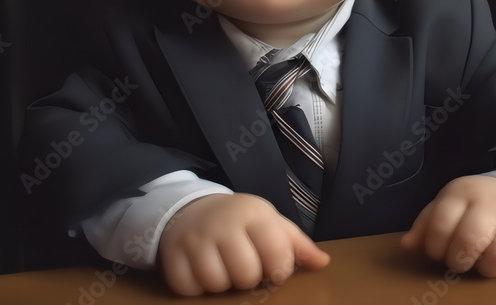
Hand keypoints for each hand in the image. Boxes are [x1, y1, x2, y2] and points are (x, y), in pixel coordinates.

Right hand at [157, 193, 329, 295]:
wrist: (191, 209)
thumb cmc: (239, 221)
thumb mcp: (269, 222)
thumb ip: (297, 243)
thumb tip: (323, 262)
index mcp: (254, 214)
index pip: (277, 255)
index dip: (278, 269)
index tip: (272, 265)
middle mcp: (223, 224)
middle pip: (246, 274)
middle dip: (248, 277)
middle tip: (243, 264)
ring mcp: (195, 239)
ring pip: (216, 283)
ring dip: (222, 282)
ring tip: (222, 266)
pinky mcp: (172, 255)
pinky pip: (189, 288)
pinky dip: (196, 286)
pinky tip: (201, 270)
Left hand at [400, 175, 495, 276]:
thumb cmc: (471, 206)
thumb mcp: (446, 207)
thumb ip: (425, 225)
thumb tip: (407, 245)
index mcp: (463, 192)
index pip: (441, 224)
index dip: (434, 247)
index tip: (437, 252)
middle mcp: (492, 200)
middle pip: (469, 240)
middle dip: (458, 260)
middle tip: (458, 262)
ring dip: (485, 268)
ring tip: (481, 262)